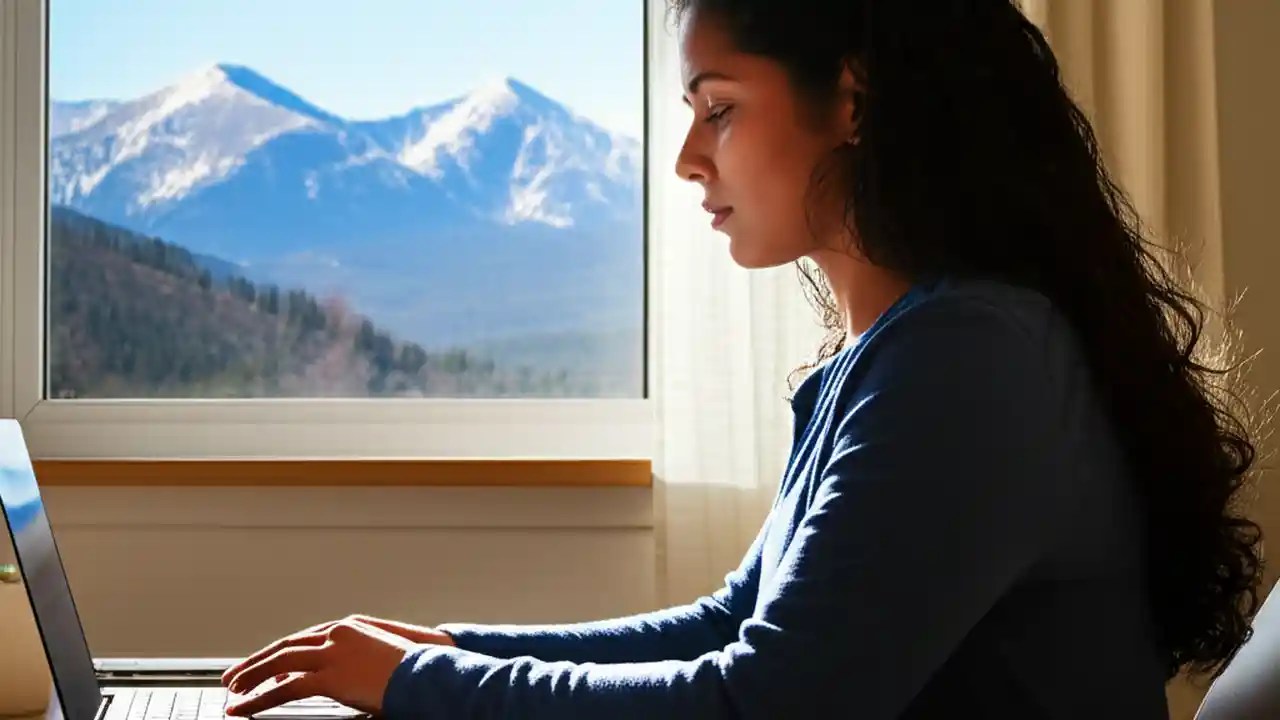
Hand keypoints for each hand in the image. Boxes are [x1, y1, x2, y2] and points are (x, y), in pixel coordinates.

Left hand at [222, 614, 454, 685]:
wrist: (432, 669)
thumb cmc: (416, 667)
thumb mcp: (382, 661)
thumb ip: (358, 665)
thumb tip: (347, 681)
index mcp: (349, 627)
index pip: (303, 638)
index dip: (279, 653)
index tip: (263, 665)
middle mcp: (336, 633)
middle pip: (285, 646)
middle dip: (257, 662)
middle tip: (235, 676)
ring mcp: (332, 652)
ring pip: (278, 663)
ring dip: (251, 678)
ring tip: (233, 693)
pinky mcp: (330, 675)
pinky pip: (285, 688)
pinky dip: (260, 699)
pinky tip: (245, 708)